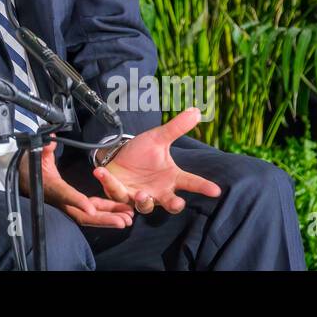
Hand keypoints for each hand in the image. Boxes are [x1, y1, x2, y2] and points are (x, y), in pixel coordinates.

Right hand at [19, 139, 134, 228]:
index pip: (65, 195)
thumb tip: (50, 137)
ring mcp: (67, 204)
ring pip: (89, 215)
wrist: (21, 178)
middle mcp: (60, 200)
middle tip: (123, 220)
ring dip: (108, 217)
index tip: (92, 209)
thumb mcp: (35, 155)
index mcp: (51, 187)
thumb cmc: (28, 167)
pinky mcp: (72, 203)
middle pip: (82, 214)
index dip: (78, 202)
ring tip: (128, 218)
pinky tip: (120, 211)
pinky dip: (105, 211)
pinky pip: (90, 209)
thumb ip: (45, 147)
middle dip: (104, 219)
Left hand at [92, 108, 221, 215]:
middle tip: (177, 203)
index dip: (203, 186)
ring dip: (144, 201)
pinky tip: (101, 172)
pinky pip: (116, 193)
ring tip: (141, 193)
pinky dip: (109, 184)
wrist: (118, 156)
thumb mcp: (158, 138)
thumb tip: (196, 111)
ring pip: (145, 205)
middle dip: (174, 205)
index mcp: (171, 177)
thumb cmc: (142, 152)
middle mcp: (158, 191)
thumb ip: (176, 128)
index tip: (215, 190)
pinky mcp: (121, 195)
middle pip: (171, 203)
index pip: (191, 182)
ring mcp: (140, 196)